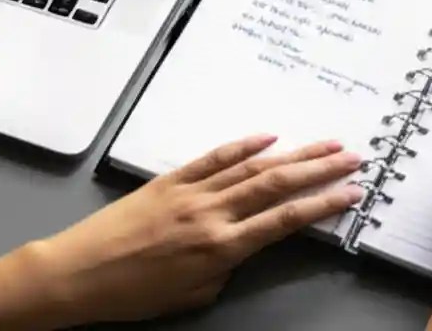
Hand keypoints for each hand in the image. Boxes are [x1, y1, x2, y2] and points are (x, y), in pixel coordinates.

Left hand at [26, 135, 363, 324]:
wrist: (78, 272)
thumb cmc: (132, 294)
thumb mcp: (193, 296)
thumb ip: (225, 268)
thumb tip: (241, 245)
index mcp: (221, 248)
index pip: (284, 221)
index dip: (322, 205)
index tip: (352, 193)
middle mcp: (212, 214)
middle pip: (277, 184)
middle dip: (320, 169)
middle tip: (354, 156)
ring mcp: (191, 192)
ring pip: (253, 166)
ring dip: (294, 153)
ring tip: (325, 142)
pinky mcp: (170, 179)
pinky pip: (214, 157)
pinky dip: (243, 144)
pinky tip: (268, 136)